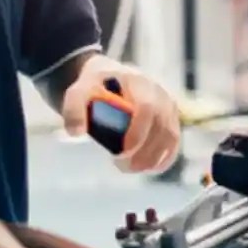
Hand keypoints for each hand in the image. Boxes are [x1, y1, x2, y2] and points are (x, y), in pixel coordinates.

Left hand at [61, 57, 181, 172]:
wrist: (105, 78)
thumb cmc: (92, 87)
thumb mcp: (77, 91)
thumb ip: (73, 109)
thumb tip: (76, 133)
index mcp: (138, 81)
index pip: (146, 108)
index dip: (137, 133)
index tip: (120, 153)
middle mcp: (159, 92)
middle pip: (162, 126)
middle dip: (144, 151)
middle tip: (122, 166)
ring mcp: (168, 105)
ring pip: (170, 136)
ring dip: (153, 158)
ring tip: (131, 168)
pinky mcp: (170, 118)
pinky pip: (173, 142)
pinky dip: (164, 158)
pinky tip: (147, 169)